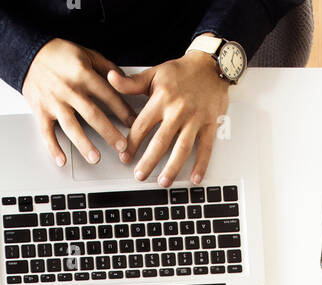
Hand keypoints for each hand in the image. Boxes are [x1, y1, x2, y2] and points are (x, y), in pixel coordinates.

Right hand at [22, 39, 133, 165]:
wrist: (28, 53)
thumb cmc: (59, 55)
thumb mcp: (86, 54)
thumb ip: (107, 68)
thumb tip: (126, 81)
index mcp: (82, 74)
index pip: (108, 95)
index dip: (123, 110)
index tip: (134, 124)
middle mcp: (69, 89)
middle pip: (92, 114)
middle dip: (108, 132)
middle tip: (122, 146)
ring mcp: (54, 102)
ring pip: (71, 126)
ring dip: (84, 144)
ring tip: (95, 158)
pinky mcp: (40, 111)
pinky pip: (46, 132)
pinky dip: (53, 148)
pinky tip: (62, 160)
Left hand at [108, 51, 229, 185]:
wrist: (210, 65)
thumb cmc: (181, 71)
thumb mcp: (154, 73)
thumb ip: (132, 83)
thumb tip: (111, 79)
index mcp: (162, 98)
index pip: (142, 125)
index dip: (132, 143)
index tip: (125, 157)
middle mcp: (178, 110)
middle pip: (161, 141)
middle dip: (149, 161)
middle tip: (140, 175)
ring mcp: (195, 119)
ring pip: (182, 148)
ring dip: (173, 167)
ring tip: (163, 182)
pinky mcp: (210, 124)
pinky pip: (206, 147)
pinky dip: (201, 164)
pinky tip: (195, 178)